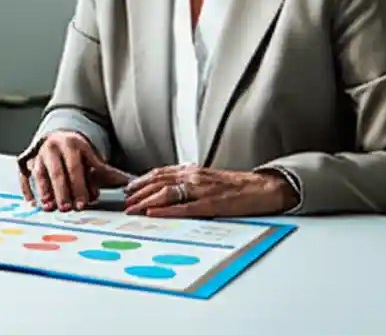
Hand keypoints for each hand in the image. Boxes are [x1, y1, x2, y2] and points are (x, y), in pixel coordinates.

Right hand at [18, 132, 131, 211]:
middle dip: (62, 191)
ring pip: (40, 173)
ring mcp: (39, 154)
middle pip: (57, 172)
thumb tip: (129, 183)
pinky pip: (24, 175)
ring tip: (49, 207)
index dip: (80, 186)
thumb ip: (107, 171)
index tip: (84, 203)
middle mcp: (53, 147)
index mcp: (72, 144)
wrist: (58, 136)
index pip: (76, 167)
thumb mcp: (93, 158)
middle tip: (67, 208)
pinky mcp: (27, 161)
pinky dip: (27, 189)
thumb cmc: (78, 153)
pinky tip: (32, 202)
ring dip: (44, 191)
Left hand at [123, 165, 299, 217]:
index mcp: (192, 170)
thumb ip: (187, 181)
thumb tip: (166, 187)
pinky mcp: (211, 204)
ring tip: (132, 209)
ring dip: (146, 201)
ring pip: (167, 192)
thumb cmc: (235, 186)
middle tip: (124, 202)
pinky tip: (153, 214)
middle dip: (138, 192)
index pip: (159, 173)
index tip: (126, 189)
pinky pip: (184, 207)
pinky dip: (166, 210)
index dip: (140, 181)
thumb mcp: (207, 178)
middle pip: (158, 181)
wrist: (262, 188)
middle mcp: (193, 176)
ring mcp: (202, 189)